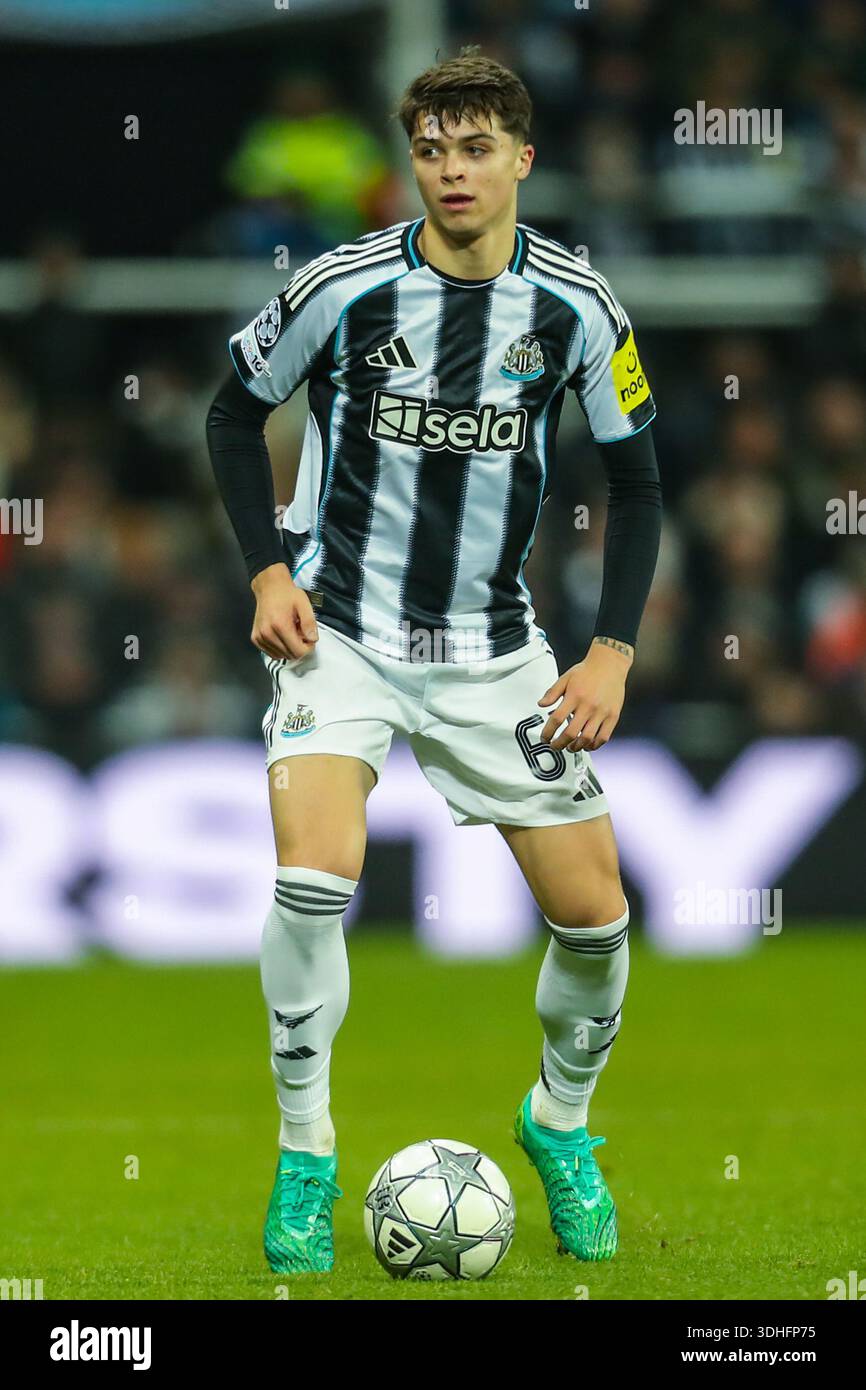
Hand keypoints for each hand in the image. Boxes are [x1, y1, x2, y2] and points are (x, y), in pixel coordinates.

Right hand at [250, 563, 318, 659]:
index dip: (308, 647)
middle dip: (299, 647)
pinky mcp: (255, 639)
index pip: (298, 652)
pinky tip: (282, 635)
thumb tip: (312, 640)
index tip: (309, 637)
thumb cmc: (287, 595)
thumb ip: (310, 623)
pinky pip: (272, 653)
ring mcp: (260, 637)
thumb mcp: (304, 605)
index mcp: (280, 625)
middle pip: (290, 655)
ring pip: (281, 656)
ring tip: (290, 632)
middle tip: (300, 632)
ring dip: (289, 648)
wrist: (269, 587)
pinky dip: (280, 648)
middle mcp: (267, 634)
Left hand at [537, 637, 632, 751]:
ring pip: (587, 738)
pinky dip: (594, 745)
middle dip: (559, 744)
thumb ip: (552, 692)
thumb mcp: (565, 678)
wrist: (610, 664)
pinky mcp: (613, 716)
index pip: (556, 719)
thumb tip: (541, 704)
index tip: (544, 738)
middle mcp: (588, 706)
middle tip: (555, 746)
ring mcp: (602, 712)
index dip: (548, 732)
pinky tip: (587, 745)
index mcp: (574, 696)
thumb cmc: (587, 671)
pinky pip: (603, 737)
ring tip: (570, 747)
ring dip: (576, 747)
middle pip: (570, 733)